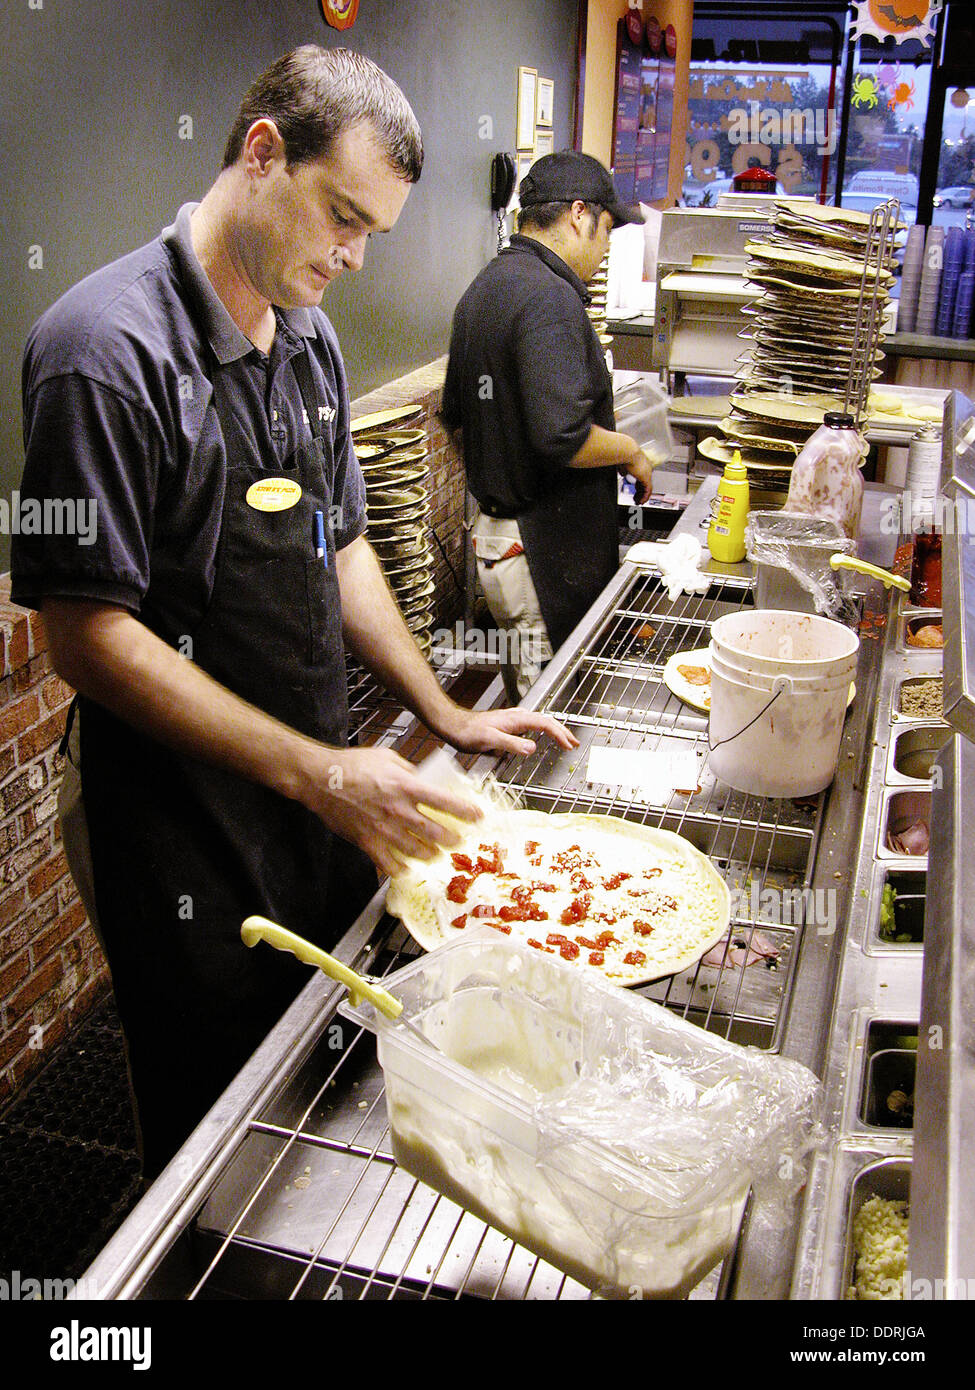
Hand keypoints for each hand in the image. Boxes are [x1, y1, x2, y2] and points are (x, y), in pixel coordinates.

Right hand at [297, 745, 483, 878]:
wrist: (320, 779)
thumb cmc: (352, 765)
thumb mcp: (387, 757)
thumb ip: (409, 770)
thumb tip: (424, 778)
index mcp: (406, 786)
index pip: (445, 802)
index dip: (466, 811)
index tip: (477, 817)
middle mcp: (398, 810)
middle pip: (435, 832)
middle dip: (452, 839)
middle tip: (458, 841)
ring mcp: (383, 828)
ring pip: (416, 850)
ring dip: (430, 855)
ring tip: (436, 854)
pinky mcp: (367, 841)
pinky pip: (388, 862)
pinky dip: (400, 868)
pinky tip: (407, 868)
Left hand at [438, 706, 579, 757]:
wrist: (454, 725)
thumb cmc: (468, 732)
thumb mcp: (490, 740)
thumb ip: (512, 744)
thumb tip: (532, 748)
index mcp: (516, 719)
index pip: (545, 724)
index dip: (559, 734)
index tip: (569, 745)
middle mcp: (517, 716)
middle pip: (546, 721)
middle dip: (562, 731)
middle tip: (574, 743)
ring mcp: (513, 719)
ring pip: (541, 721)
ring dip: (554, 730)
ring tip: (564, 740)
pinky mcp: (508, 724)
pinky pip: (532, 725)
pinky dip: (543, 730)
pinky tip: (542, 737)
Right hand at [622, 446, 657, 505]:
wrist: (627, 451)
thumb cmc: (624, 454)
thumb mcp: (622, 463)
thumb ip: (624, 470)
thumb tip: (623, 474)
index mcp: (642, 464)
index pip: (642, 477)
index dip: (638, 485)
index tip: (635, 490)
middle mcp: (647, 468)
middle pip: (645, 483)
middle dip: (640, 492)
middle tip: (636, 498)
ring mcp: (647, 473)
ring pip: (647, 488)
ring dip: (642, 496)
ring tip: (638, 502)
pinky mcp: (647, 478)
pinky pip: (648, 490)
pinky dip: (645, 497)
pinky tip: (641, 501)